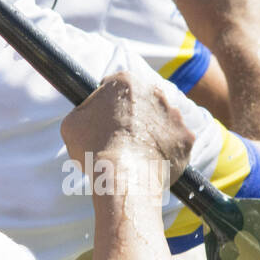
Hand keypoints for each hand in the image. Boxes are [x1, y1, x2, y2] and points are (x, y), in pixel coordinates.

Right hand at [60, 70, 194, 189]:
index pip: (117, 88)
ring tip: (139, 154)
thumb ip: (84, 111)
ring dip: (154, 133)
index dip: (110, 105)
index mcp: (126, 82)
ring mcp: (175, 115)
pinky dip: (169, 152)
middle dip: (136, 116)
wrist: (123, 177)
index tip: (107, 121)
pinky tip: (155, 162)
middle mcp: (155, 92)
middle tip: (124, 138)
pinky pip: (178, 143)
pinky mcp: (187, 137)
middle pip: (144, 102)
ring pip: (163, 121)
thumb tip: (88, 112)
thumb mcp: (71, 124)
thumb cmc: (94, 149)